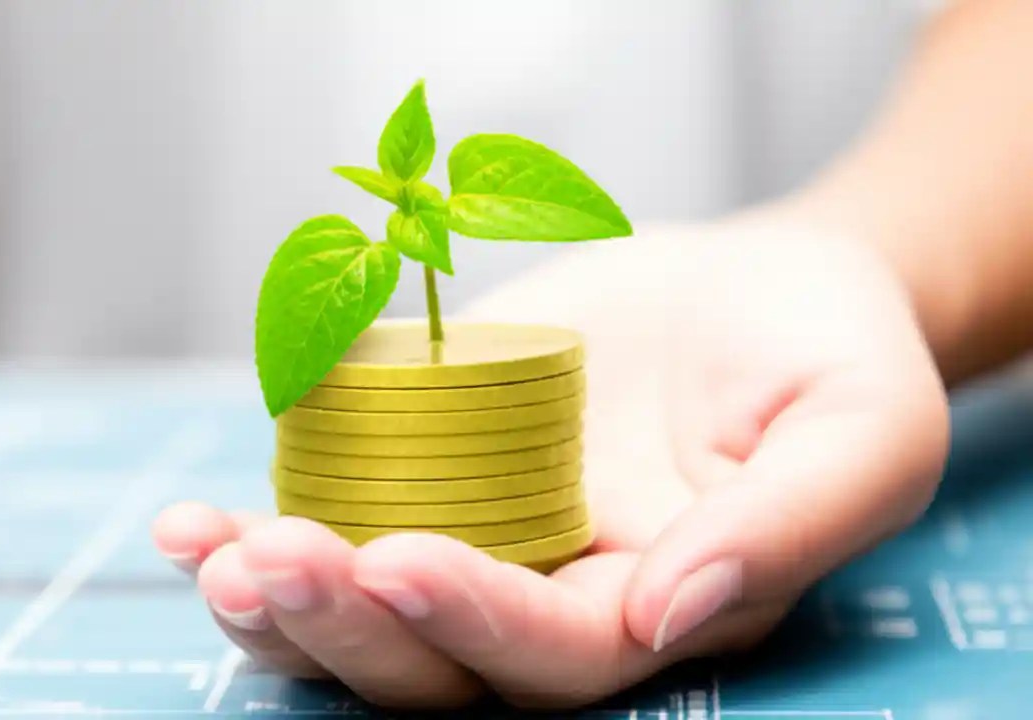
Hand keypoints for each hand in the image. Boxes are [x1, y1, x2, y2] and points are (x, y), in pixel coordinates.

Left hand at [152, 219, 948, 707]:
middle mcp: (553, 598)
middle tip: (270, 561)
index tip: (400, 557)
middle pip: (435, 664)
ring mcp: (481, 540)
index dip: (476, 622)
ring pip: (363, 620)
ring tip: (208, 552)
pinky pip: (339, 521)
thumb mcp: (861, 428)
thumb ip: (787, 528)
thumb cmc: (826, 351)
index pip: (555, 656)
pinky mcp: (432, 476)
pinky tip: (196, 523)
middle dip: (348, 624)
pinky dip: (261, 524)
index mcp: (655, 613)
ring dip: (280, 603)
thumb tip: (672, 607)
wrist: (757, 287)